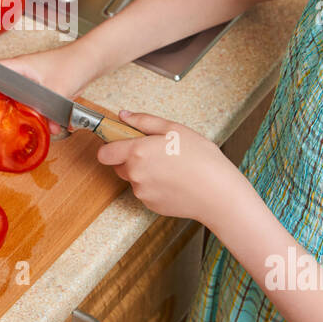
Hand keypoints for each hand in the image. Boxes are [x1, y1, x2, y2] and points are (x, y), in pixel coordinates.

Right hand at [0, 43, 92, 136]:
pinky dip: (6, 117)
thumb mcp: (59, 88)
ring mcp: (21, 84)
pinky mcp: (30, 93)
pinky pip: (13, 106)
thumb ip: (53, 110)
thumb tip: (49, 130)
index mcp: (15, 67)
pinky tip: (3, 131)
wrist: (88, 60)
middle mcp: (14, 75)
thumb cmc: (72, 64)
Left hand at [96, 111, 242, 223]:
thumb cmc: (202, 160)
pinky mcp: (151, 205)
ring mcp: (142, 192)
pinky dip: (155, 186)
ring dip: (145, 172)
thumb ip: (144, 121)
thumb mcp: (174, 129)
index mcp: (137, 152)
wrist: (218, 194)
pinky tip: (174, 180)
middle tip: (156, 151)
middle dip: (131, 158)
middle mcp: (135, 174)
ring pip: (134, 179)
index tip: (121, 141)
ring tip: (171, 166)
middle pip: (119, 165)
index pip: (104, 153)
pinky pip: (146, 192)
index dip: (111, 146)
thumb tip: (123, 115)